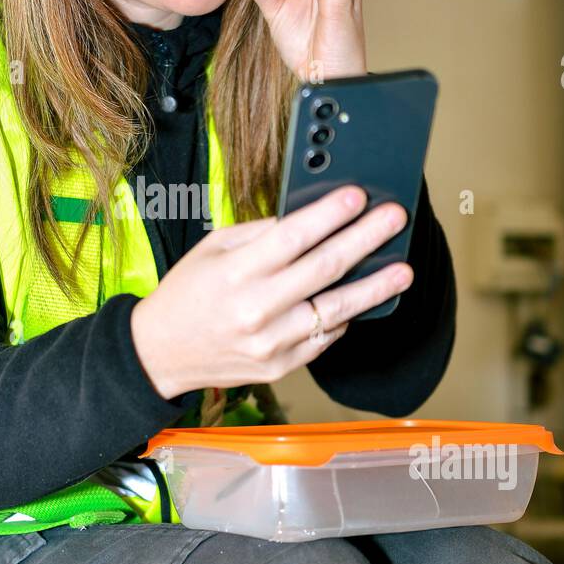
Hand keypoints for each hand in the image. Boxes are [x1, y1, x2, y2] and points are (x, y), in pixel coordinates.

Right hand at [130, 185, 411, 399]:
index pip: (293, 237)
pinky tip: (361, 301)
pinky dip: (344, 318)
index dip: (330, 214)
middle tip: (395, 219)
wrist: (160, 353)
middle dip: (365, 239)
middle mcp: (255, 308)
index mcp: (235, 272)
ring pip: (335, 310)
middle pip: (324, 269)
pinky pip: (324, 338)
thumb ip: (259, 234)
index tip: (359, 196)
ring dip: (373, 287)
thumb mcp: (212, 249)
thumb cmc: (187, 293)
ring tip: (402, 270)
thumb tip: (308, 218)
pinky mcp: (280, 367)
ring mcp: (270, 342)